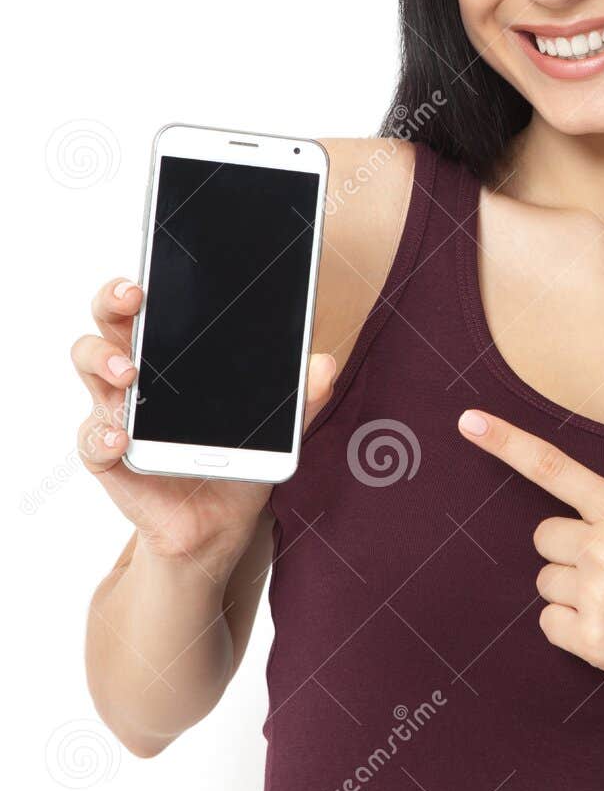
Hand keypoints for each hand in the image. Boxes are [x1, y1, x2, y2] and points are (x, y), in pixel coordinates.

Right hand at [72, 275, 336, 569]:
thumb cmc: (238, 456)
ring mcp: (117, 410)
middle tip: (137, 297)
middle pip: (109, 321)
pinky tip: (121, 437)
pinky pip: (92, 439)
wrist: (221, 522)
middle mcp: (136, 374)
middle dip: (114, 300)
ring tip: (130, 372)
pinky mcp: (109, 455)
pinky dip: (102, 435)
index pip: (151, 305)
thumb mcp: (277, 426)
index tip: (157, 269)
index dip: (144, 282)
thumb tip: (326, 365)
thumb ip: (300, 397)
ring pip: (90, 365)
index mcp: (172, 353)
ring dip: (104, 360)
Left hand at [456, 405, 603, 730]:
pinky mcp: (591, 641)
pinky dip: (570, 628)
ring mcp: (596, 597)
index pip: (554, 469)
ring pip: (546, 581)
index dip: (506, 442)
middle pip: (544, 536)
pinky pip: (548, 622)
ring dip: (572, 591)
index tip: (469, 421)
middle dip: (571, 551)